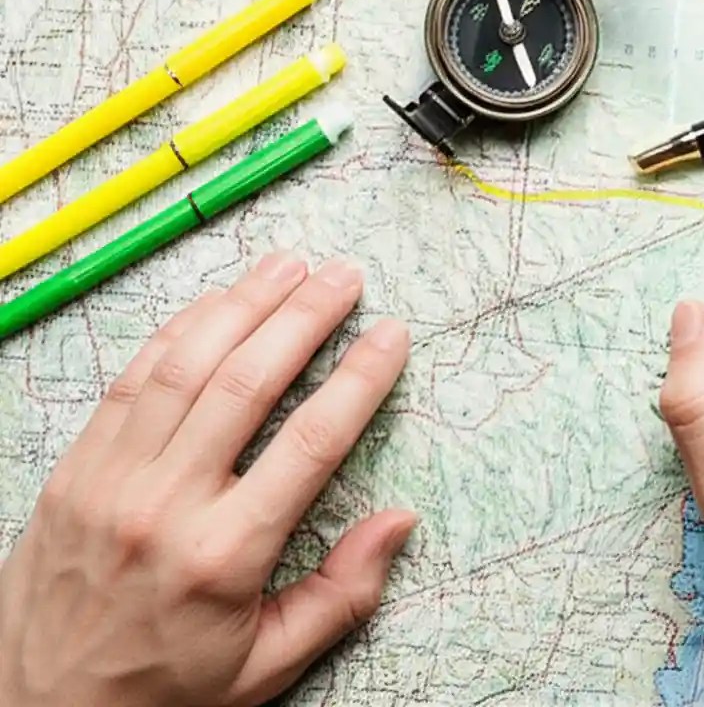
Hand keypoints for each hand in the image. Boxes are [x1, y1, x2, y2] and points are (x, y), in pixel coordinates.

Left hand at [0, 253, 414, 706]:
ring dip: (242, 306)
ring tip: (289, 266)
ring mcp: (110, 480)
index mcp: (224, 556)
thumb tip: (400, 522)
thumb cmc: (166, 688)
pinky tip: (215, 305)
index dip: (358, 381)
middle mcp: (165, 505)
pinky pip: (129, 381)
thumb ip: (342, 595)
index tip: (390, 337)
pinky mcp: (75, 469)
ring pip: (185, 366)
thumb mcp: (268, 664)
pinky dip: (176, 333)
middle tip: (345, 277)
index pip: (309, 444)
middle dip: (304, 318)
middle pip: (248, 383)